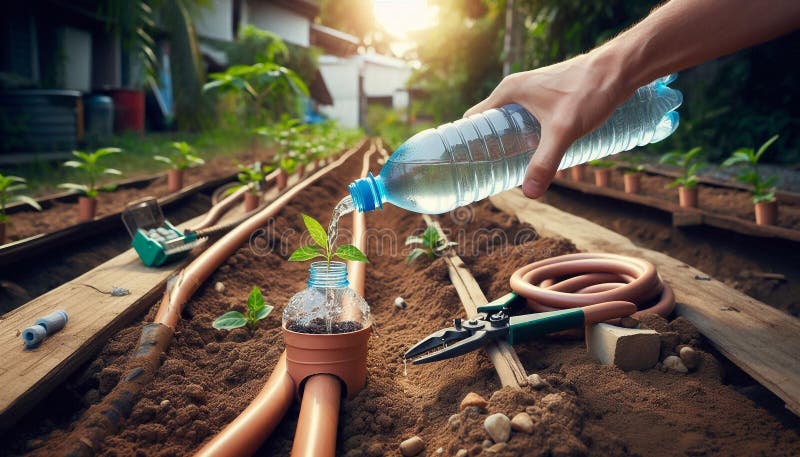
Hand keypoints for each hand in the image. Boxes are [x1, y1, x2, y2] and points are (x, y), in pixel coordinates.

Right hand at [464, 52, 632, 197]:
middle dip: (492, 148)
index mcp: (508, 91)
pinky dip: (527, 135)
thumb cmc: (589, 92)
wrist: (619, 70)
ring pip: (512, 121)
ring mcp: (534, 91)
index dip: (469, 142)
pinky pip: (528, 118)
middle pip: (492, 123)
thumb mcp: (563, 132)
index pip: (474, 118)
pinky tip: (539, 151)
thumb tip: (530, 194)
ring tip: (515, 167)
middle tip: (495, 174)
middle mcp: (517, 89)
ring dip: (511, 142)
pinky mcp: (550, 96)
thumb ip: (545, 162)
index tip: (471, 165)